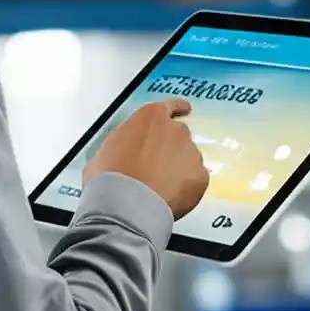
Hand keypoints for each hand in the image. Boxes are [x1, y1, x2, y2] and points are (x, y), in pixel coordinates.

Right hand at [82, 99, 209, 219]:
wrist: (126, 204)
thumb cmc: (110, 176)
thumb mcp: (108, 147)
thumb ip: (127, 140)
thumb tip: (128, 149)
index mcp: (151, 117)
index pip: (170, 106)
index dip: (177, 108)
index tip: (183, 109)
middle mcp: (176, 131)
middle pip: (178, 136)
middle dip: (170, 149)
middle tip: (154, 167)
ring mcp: (191, 154)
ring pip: (188, 159)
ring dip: (178, 169)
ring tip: (159, 187)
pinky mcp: (200, 177)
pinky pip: (195, 180)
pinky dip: (187, 187)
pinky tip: (170, 196)